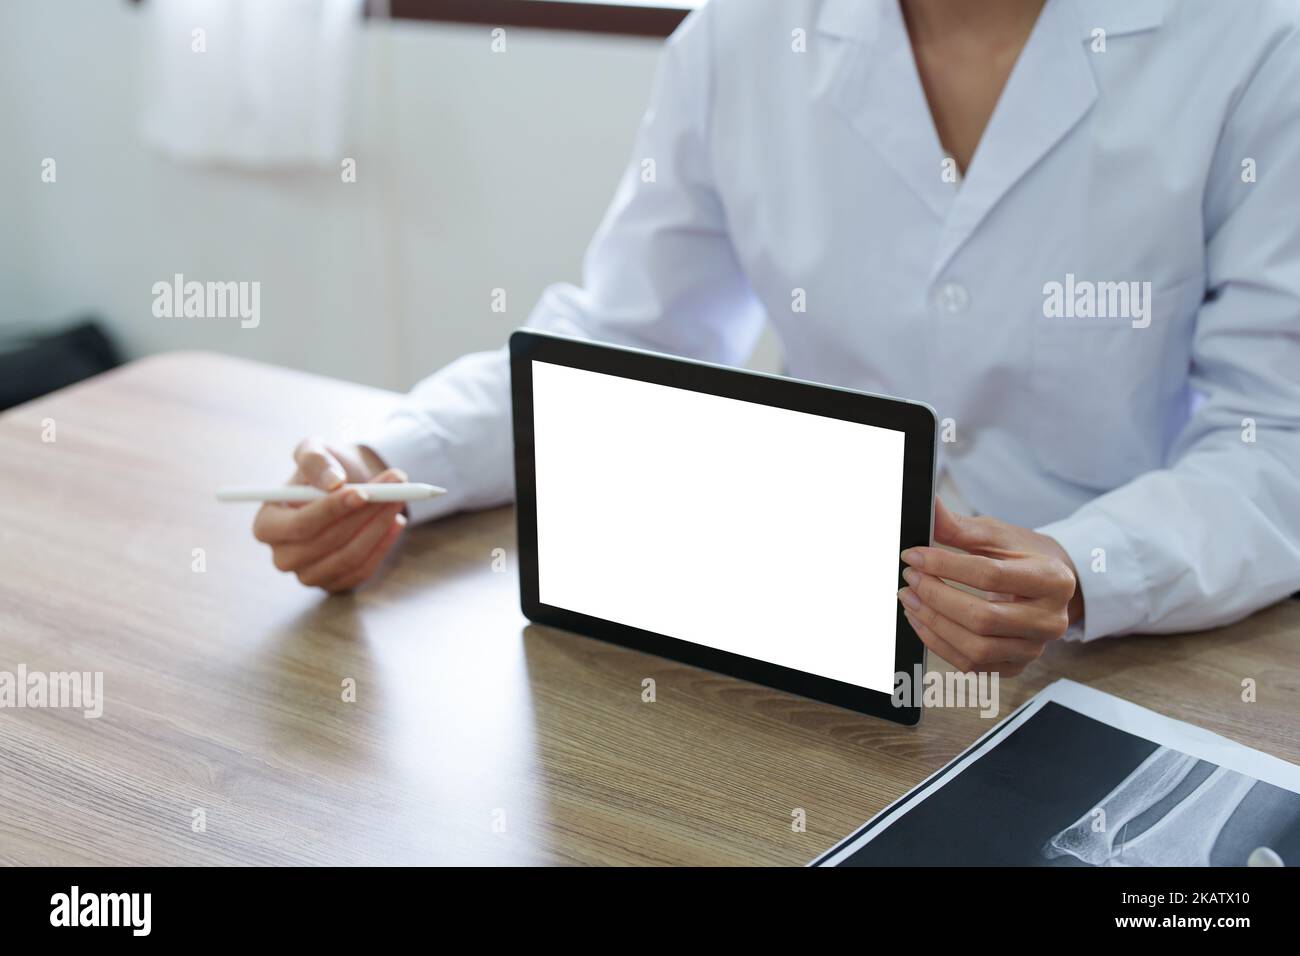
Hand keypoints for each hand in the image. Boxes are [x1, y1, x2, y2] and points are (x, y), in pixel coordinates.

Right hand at [252, 438, 408, 592]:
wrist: (348, 487)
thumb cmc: (325, 469)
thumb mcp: (314, 451)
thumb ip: (316, 460)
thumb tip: (333, 482)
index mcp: (267, 526)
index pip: (300, 525)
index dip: (332, 510)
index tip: (363, 492)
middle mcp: (283, 556)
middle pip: (327, 543)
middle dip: (364, 516)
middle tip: (394, 490)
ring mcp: (308, 575)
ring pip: (349, 556)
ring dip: (379, 527)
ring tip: (398, 500)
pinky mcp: (335, 584)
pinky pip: (363, 570)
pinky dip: (384, 545)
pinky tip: (396, 521)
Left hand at [897, 498, 1082, 675]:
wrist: (1049, 586)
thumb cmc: (1023, 557)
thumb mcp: (997, 535)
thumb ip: (961, 527)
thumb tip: (928, 506)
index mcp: (1053, 580)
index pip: (990, 575)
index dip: (945, 566)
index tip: (913, 555)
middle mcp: (1050, 620)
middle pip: (983, 618)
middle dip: (936, 597)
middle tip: (909, 578)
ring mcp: (1035, 648)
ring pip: (976, 648)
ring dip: (933, 624)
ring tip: (909, 600)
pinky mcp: (1016, 666)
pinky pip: (972, 665)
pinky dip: (940, 644)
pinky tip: (922, 621)